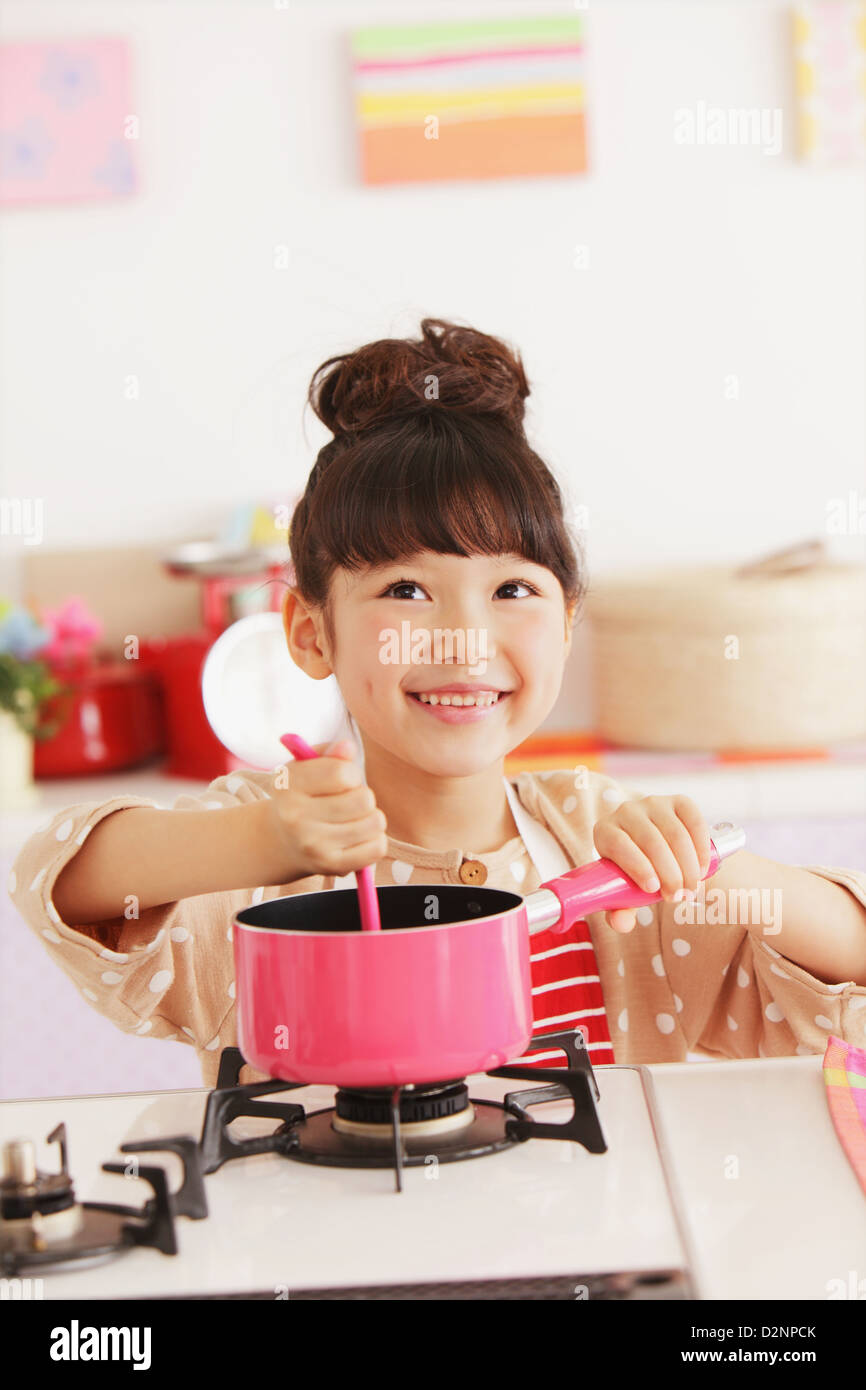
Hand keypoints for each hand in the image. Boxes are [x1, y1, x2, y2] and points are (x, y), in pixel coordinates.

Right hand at [265, 739, 387, 881]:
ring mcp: (314, 846)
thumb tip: (347, 748)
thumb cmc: (302, 796)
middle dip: (362, 795)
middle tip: (348, 801)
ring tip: (354, 819)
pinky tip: (358, 837)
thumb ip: (328, 753)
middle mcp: (296, 818)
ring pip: (375, 822)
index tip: (343, 779)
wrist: (281, 841)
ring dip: (371, 817)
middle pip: (363, 799)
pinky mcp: (331, 866)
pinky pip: (378, 848)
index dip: (351, 773)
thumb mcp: (305, 768)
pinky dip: (375, 840)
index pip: (342, 772)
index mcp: (288, 786)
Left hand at [592, 794, 712, 932]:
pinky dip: (701, 846)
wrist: (649, 846)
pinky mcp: (677, 802)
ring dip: (688, 865)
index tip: (654, 889)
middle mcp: (626, 811)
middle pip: (651, 841)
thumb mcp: (623, 891)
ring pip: (675, 833)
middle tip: (679, 897)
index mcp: (605, 831)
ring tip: (691, 888)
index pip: (619, 845)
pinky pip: (693, 820)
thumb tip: (621, 923)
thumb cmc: (633, 872)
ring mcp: (653, 803)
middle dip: (669, 873)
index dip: (638, 866)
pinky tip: (703, 868)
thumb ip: (619, 910)